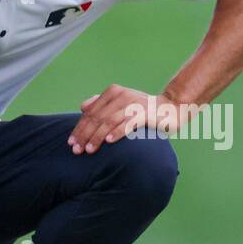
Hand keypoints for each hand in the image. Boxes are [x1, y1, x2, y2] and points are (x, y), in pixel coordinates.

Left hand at [67, 85, 187, 154]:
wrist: (171, 108)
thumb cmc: (143, 110)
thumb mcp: (121, 104)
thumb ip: (102, 104)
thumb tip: (83, 107)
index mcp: (113, 92)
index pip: (90, 112)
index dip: (79, 128)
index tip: (71, 143)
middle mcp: (121, 95)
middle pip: (97, 117)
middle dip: (85, 134)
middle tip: (77, 150)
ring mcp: (134, 103)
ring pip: (109, 121)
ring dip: (97, 136)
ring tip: (89, 149)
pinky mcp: (145, 113)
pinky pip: (128, 123)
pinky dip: (117, 131)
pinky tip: (108, 141)